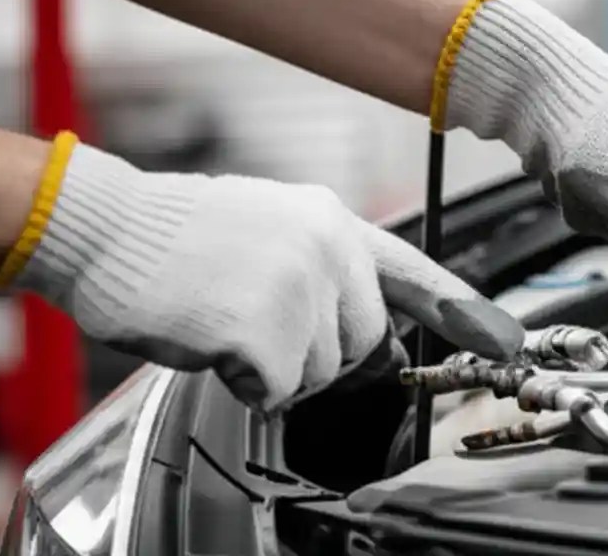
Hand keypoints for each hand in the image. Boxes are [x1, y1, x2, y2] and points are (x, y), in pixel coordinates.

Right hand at [11, 144, 522, 410]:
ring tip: (227, 318)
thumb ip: (325, 264)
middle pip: (365, 341)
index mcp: (330, 220)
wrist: (105, 226)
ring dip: (277, 366)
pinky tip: (214, 340)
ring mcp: (300, 286)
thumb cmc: (176, 233)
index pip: (415, 271)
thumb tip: (361, 317)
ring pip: (321, 370)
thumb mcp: (270, 223)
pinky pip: (277, 387)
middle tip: (259, 323)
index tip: (503, 341)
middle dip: (320, 352)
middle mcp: (327, 248)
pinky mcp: (265, 326)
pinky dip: (245, 381)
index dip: (463, 312)